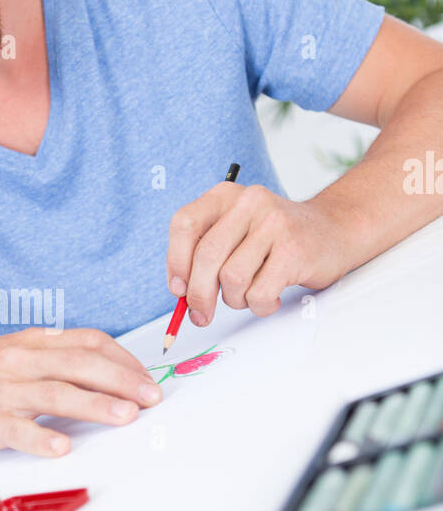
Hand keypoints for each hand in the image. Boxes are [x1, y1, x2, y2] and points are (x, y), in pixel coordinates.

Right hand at [0, 326, 162, 456]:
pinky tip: (62, 447)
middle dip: (120, 381)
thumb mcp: (21, 353)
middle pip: (78, 365)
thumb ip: (61, 358)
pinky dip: (40, 438)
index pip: (88, 342)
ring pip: (54, 394)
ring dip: (93, 405)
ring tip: (124, 417)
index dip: (123, 360)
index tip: (148, 379)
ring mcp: (3, 391)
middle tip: (151, 398)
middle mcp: (21, 361)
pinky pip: (17, 429)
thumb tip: (113, 373)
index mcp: (34, 342)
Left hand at [165, 182, 357, 325]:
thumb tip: (180, 291)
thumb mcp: (236, 231)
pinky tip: (270, 297)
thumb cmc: (277, 239)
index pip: (184, 224)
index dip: (175, 262)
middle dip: (199, 295)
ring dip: (236, 299)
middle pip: (206, 256)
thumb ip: (206, 252)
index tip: (178, 289)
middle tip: (200, 314)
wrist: (334, 231)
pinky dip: (260, 306)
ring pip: (231, 279)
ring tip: (250, 294)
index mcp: (226, 195)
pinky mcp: (294, 250)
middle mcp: (249, 202)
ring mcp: (274, 224)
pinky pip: (259, 293)